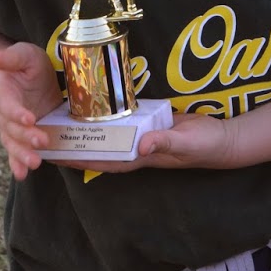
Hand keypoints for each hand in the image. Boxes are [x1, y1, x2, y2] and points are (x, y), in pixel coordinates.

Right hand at [0, 42, 60, 179]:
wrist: (29, 77)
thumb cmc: (28, 64)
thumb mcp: (24, 54)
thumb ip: (11, 57)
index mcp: (3, 92)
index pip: (7, 104)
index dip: (16, 113)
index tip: (29, 119)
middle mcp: (4, 113)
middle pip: (12, 128)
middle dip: (26, 137)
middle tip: (42, 142)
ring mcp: (11, 128)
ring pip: (13, 144)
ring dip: (22, 155)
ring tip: (34, 163)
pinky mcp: (21, 137)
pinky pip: (16, 153)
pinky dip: (18, 164)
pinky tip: (23, 174)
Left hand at [68, 111, 238, 174]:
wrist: (222, 138)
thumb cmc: (205, 145)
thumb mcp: (187, 143)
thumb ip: (165, 142)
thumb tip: (142, 145)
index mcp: (141, 158)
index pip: (103, 162)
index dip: (79, 160)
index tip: (56, 156)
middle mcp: (136, 150)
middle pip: (99, 151)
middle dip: (75, 147)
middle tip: (47, 138)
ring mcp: (142, 138)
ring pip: (107, 137)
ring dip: (87, 133)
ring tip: (61, 123)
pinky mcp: (149, 125)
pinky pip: (121, 124)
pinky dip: (106, 119)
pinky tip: (92, 109)